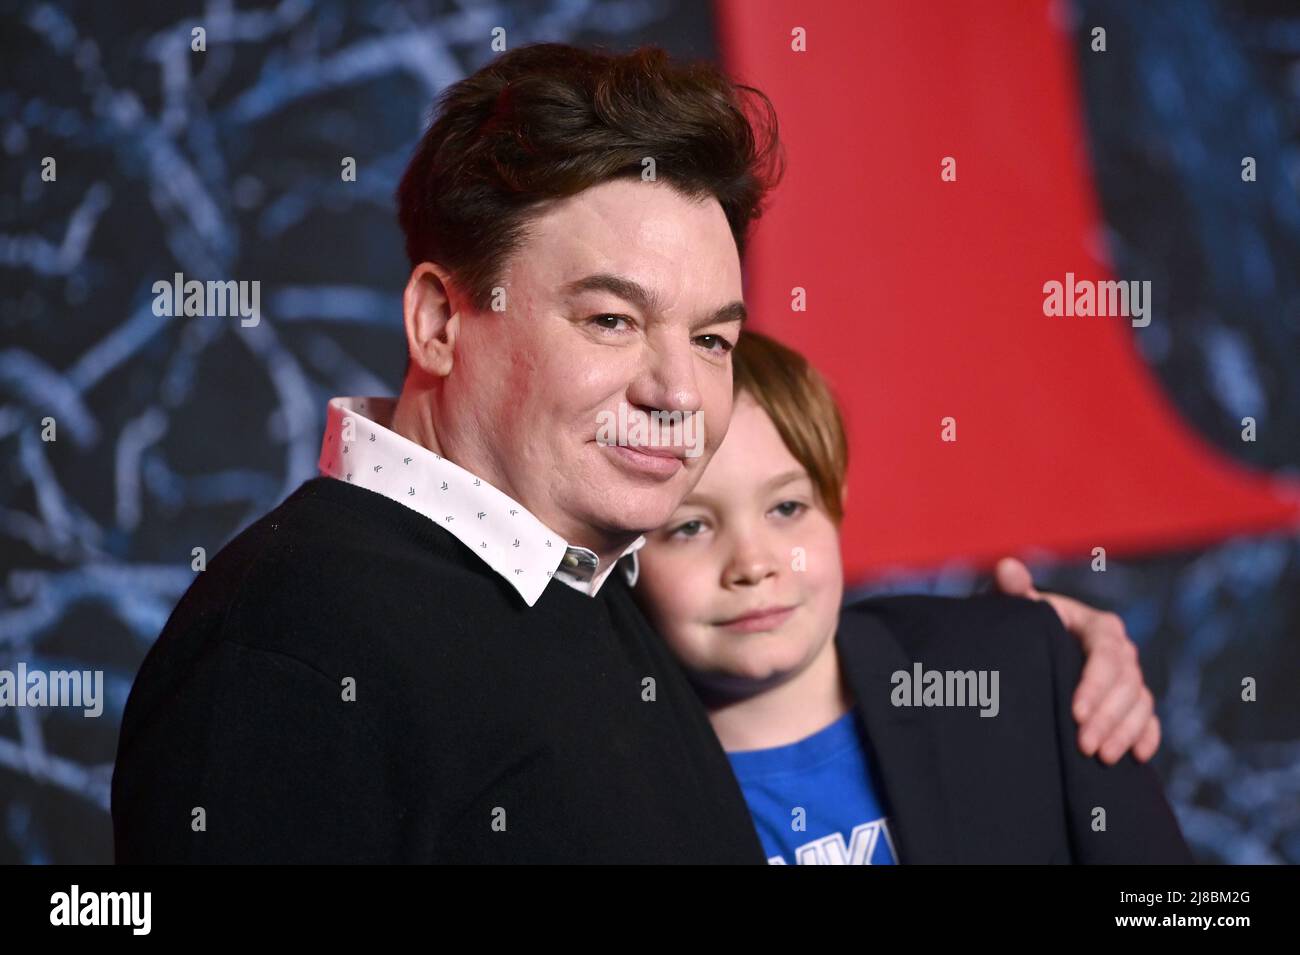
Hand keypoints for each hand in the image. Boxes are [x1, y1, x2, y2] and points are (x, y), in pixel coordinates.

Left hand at [992, 557, 1160, 763]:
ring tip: (1101, 758)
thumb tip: (1007, 567)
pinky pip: (1149, 718)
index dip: (1095, 683)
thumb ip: (1013, 589)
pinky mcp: (1132, 700)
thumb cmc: (1019, 625)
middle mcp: (1120, 649)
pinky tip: (1137, 757)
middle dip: (1108, 717)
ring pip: (1140, 703)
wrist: (1025, 648)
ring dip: (1125, 732)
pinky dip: (1147, 736)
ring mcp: (1129, 676)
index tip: (1076, 712)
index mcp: (1096, 625)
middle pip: (1126, 683)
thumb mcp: (1014, 608)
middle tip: (1084, 746)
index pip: (1105, 653)